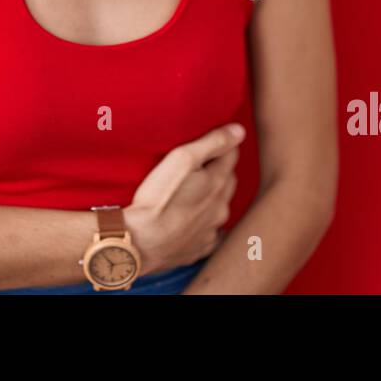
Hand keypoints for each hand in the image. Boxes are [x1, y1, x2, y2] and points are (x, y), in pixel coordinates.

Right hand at [124, 122, 242, 275]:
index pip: (231, 156)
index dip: (221, 147)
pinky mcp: (198, 249)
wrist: (140, 242)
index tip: (209, 143)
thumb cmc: (158, 198)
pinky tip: (186, 222)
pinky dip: (200, 225)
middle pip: (227, 182)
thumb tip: (240, 131)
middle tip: (198, 167)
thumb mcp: (182, 159)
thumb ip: (212, 143)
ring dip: (210, 200)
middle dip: (218, 172)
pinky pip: (207, 234)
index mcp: (218, 184)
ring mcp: (210, 231)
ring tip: (190, 194)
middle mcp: (220, 208)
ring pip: (218, 209)